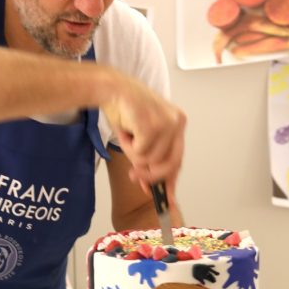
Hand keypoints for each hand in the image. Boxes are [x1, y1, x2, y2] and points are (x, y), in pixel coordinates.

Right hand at [101, 73, 185, 193]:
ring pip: (151, 161)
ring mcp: (167, 123)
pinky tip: (125, 131)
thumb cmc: (124, 110)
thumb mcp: (141, 137)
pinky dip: (127, 146)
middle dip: (150, 176)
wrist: (110, 88)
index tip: (166, 200)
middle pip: (169, 165)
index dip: (169, 181)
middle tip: (132, 176)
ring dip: (132, 154)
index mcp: (177, 123)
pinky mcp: (152, 125)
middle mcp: (177, 122)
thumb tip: (149, 186)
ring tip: (127, 136)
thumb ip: (149, 158)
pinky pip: (139, 153)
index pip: (177, 159)